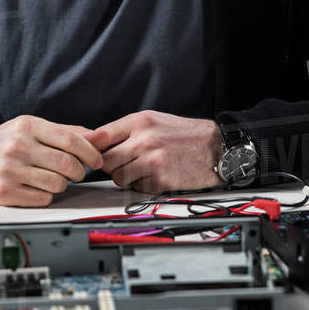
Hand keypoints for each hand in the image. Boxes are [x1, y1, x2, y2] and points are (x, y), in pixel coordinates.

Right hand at [0, 115, 103, 206]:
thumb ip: (68, 132)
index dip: (90, 152)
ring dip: (62, 184)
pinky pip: (43, 199)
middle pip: (67, 164)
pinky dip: (47, 195)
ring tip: (54, 177)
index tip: (97, 160)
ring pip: (57, 184)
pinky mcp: (5, 192)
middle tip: (76, 171)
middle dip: (79, 171)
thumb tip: (101, 137)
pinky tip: (38, 186)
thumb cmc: (10, 141)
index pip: (70, 140)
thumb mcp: (35, 128)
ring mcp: (9, 171)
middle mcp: (17, 147)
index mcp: (28, 127)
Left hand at [86, 111, 223, 193]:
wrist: (216, 147)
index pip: (101, 136)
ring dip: (126, 177)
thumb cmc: (184, 134)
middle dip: (111, 165)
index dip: (92, 148)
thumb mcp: (154, 121)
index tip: (92, 154)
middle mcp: (144, 140)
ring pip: (119, 177)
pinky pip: (137, 188)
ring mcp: (152, 161)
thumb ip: (126, 130)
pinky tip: (157, 175)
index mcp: (140, 122)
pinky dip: (143, 185)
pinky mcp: (161, 180)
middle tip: (123, 163)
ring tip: (142, 169)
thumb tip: (97, 141)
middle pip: (106, 161)